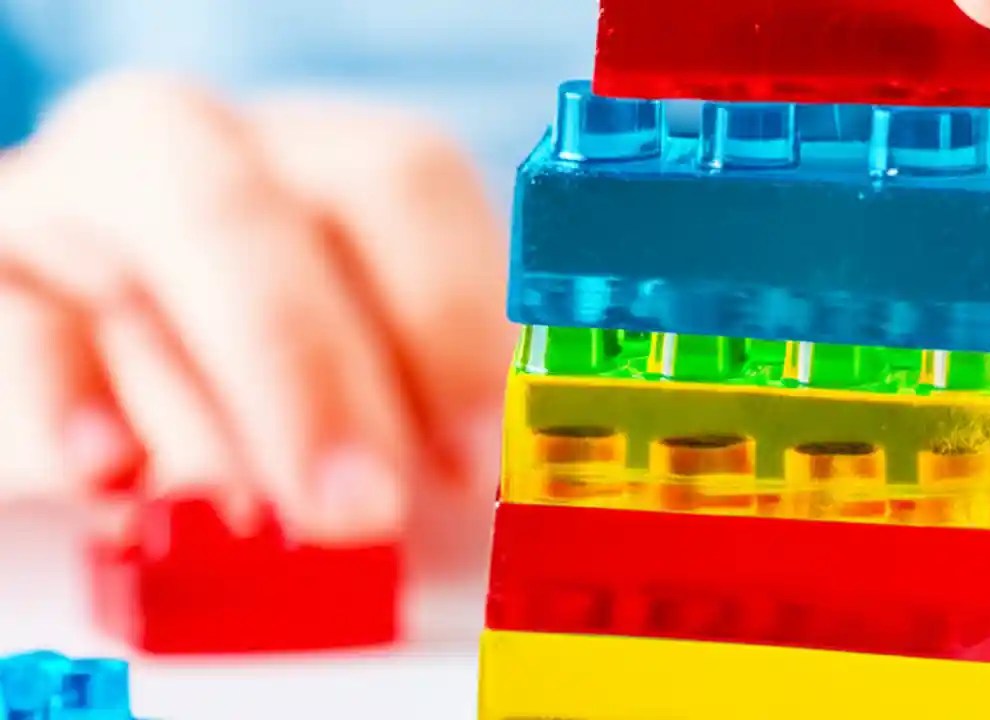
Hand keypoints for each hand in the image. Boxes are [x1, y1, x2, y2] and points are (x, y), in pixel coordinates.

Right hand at [0, 73, 508, 542]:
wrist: (112, 326)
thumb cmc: (273, 359)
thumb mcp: (368, 366)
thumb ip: (420, 404)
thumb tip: (481, 486)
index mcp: (319, 162)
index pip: (400, 183)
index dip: (448, 320)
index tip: (472, 457)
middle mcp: (191, 157)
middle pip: (244, 213)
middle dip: (308, 367)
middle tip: (357, 508)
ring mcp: (70, 209)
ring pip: (120, 262)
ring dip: (199, 408)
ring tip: (250, 521)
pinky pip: (11, 329)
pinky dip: (58, 403)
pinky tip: (109, 473)